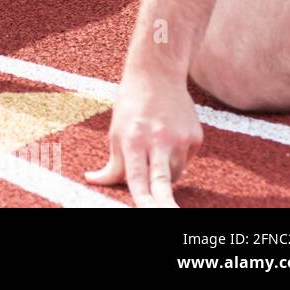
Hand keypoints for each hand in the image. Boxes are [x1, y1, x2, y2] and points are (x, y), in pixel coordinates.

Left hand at [86, 63, 202, 207]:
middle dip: (166, 204)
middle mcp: (159, 141)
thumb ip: (112, 163)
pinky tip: (167, 140)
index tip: (147, 210)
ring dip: (164, 175)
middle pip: (164, 182)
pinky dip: (175, 160)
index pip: (137, 178)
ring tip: (154, 153)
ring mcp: (180, 139)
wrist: (158, 74)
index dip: (143, 200)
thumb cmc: (130, 106)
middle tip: (170, 214)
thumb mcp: (115, 132)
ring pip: (175, 175)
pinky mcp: (196, 137)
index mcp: (133, 140)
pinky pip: (185, 161)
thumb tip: (93, 180)